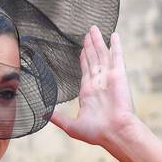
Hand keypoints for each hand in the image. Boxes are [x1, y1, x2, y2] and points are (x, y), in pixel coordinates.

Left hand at [50, 27, 136, 145]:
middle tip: (88, 32)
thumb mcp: (71, 126)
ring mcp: (109, 77)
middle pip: (93, 58)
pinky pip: (117, 56)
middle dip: (90, 45)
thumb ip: (57, 118)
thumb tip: (42, 114)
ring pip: (102, 54)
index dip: (83, 58)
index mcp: (88, 92)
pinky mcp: (119, 75)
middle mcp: (98, 82)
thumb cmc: (96, 132)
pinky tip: (114, 35)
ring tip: (94, 28)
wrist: (114, 132)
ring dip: (98, 41)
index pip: (85, 70)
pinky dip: (116, 45)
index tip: (82, 49)